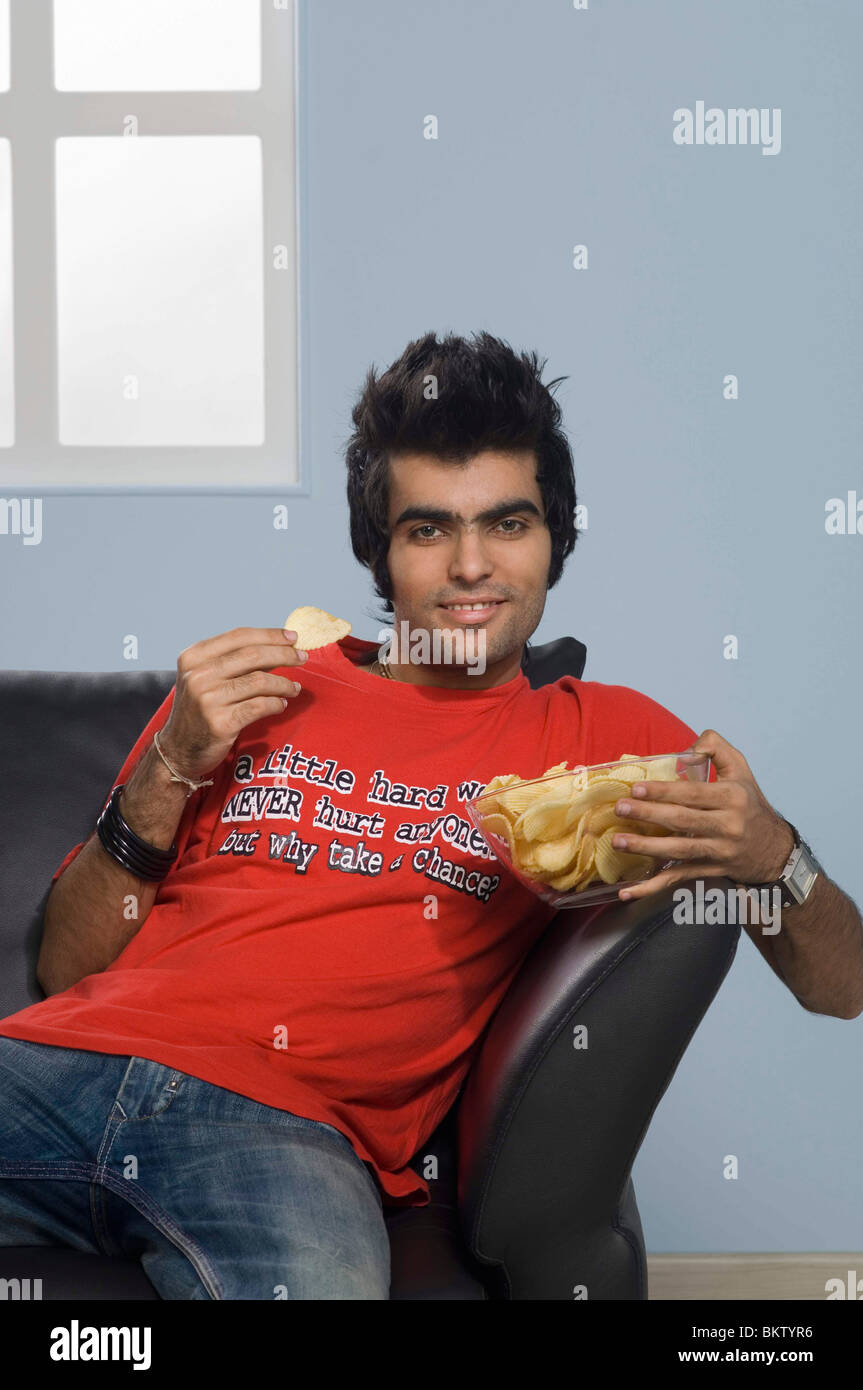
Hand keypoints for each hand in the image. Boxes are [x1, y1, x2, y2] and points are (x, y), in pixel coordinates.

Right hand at [158, 626, 306, 782]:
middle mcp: (198, 675)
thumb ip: (234, 662)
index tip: (293, 637)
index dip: (270, 635)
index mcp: (194, 657)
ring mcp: (208, 699)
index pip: (239, 637)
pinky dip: (275, 704)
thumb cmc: (200, 709)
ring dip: (284, 683)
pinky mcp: (220, 723)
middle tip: (303, 658)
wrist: (178, 750)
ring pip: (259, 681)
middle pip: (252, 655)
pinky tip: (281, 705)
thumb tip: (278, 646)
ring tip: (294, 688)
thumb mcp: (206, 677)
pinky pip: (259, 707)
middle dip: (284, 654)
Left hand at [611, 729, 794, 901]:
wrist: (775, 850)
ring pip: (678, 851)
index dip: (664, 792)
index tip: (636, 788)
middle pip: (682, 821)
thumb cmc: (750, 805)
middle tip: (620, 809)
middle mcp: (728, 825)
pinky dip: (652, 887)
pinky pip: (679, 879)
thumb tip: (686, 748)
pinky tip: (627, 891)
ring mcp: (719, 852)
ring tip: (618, 841)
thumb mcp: (741, 770)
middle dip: (648, 815)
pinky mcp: (711, 871)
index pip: (693, 794)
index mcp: (732, 797)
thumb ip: (716, 748)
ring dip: (645, 848)